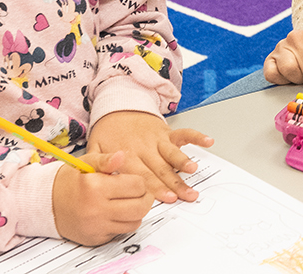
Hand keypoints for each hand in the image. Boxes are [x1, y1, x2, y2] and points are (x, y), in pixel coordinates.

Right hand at [52, 151, 153, 245]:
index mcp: (96, 187)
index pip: (136, 186)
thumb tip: (123, 156)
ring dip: (136, 212)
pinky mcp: (96, 239)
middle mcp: (97, 209)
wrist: (46, 204)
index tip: (134, 181)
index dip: (140, 182)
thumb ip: (106, 160)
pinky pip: (121, 233)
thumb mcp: (85, 163)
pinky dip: (123, 223)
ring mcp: (97, 227)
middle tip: (139, 193)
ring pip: (134, 223)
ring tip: (128, 203)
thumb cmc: (68, 182)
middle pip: (140, 207)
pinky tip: (115, 214)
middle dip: (145, 198)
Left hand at [87, 111, 211, 203]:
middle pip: (160, 169)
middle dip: (174, 183)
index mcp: (127, 155)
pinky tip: (207, 141)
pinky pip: (183, 133)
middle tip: (185, 195)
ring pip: (172, 154)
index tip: (166, 198)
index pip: (142, 176)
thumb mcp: (95, 147)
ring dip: (183, 162)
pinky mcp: (166, 132)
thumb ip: (98, 164)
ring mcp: (157, 139)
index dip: (155, 188)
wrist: (118, 105)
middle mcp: (144, 148)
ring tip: (193, 169)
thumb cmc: (108, 132)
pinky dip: (196, 136)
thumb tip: (104, 176)